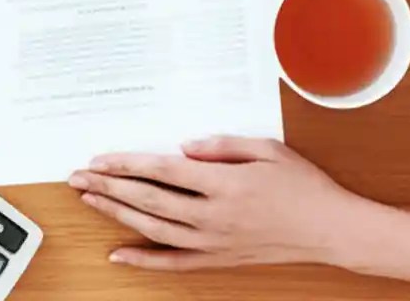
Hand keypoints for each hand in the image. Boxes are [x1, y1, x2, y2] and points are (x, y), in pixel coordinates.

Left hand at [69, 137, 409, 281]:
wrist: (332, 229)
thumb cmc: (303, 186)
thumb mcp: (266, 149)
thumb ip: (221, 145)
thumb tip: (183, 147)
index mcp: (223, 183)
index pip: (161, 171)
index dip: (125, 164)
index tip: (99, 159)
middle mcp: (213, 215)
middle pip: (148, 199)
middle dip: (108, 187)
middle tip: (76, 178)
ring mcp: (214, 242)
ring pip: (153, 228)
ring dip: (117, 214)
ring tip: (88, 201)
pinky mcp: (219, 259)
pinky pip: (173, 263)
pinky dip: (143, 260)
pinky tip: (118, 254)